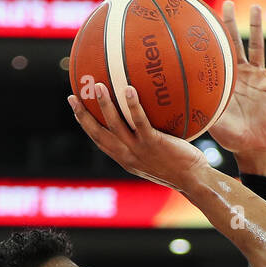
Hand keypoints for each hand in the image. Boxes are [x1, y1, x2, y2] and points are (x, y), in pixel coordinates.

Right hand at [67, 83, 208, 190]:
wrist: (193, 180)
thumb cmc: (179, 166)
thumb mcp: (156, 155)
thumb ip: (146, 139)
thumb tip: (145, 115)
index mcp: (125, 159)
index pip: (99, 140)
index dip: (85, 124)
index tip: (75, 108)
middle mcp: (128, 156)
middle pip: (98, 134)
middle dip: (83, 116)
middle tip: (73, 97)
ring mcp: (139, 150)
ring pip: (115, 126)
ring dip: (105, 106)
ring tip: (99, 86)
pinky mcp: (154, 144)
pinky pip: (140, 122)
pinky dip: (133, 106)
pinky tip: (129, 89)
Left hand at [213, 3, 265, 169]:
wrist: (254, 148)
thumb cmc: (232, 139)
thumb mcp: (214, 124)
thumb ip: (203, 113)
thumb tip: (184, 108)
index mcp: (225, 82)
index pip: (216, 56)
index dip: (211, 41)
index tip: (203, 22)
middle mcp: (240, 75)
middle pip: (235, 43)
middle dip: (231, 24)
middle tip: (226, 4)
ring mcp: (257, 77)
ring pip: (257, 47)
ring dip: (256, 28)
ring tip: (255, 8)